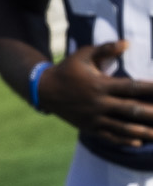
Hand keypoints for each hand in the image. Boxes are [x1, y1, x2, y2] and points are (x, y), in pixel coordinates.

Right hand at [37, 41, 152, 145]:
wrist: (42, 89)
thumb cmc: (67, 69)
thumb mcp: (83, 55)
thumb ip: (105, 49)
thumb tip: (127, 43)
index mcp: (100, 84)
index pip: (132, 87)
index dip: (150, 88)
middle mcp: (99, 102)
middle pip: (131, 110)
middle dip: (151, 113)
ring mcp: (93, 117)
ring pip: (122, 127)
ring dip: (142, 132)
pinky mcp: (88, 126)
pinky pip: (108, 136)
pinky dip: (123, 140)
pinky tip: (137, 143)